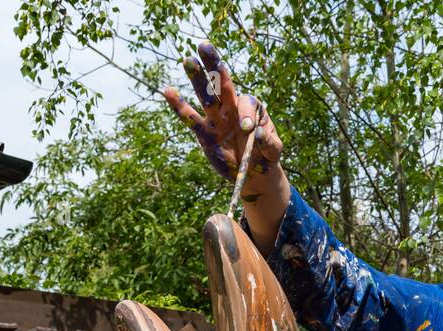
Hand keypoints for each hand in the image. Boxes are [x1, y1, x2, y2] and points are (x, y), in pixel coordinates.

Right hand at [163, 41, 284, 186]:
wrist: (252, 172)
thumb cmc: (265, 156)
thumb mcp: (274, 151)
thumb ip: (269, 142)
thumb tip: (256, 133)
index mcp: (251, 108)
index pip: (246, 102)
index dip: (246, 113)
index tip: (247, 129)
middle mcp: (232, 108)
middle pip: (221, 83)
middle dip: (214, 65)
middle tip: (204, 45)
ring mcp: (217, 119)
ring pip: (206, 96)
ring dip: (197, 79)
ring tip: (188, 60)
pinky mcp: (205, 134)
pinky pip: (191, 119)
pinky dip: (179, 107)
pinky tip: (168, 91)